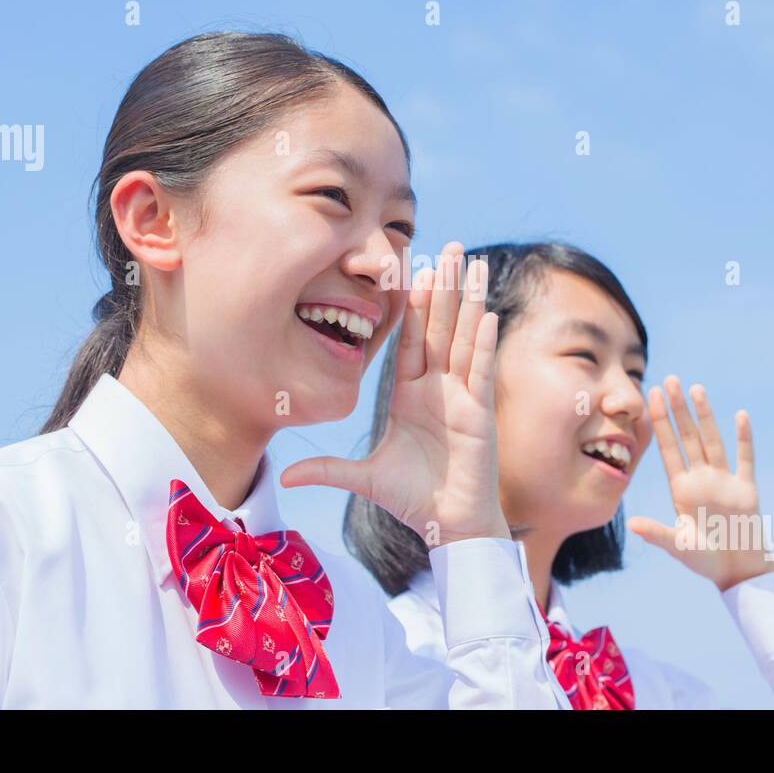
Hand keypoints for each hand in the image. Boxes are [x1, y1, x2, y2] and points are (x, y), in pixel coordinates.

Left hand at [281, 242, 508, 545]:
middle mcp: (437, 388)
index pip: (410, 339)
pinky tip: (487, 311)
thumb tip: (286, 476)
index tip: (411, 267)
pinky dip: (483, 342)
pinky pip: (479, 370)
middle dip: (443, 286)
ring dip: (468, 300)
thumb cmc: (412, 499)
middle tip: (448, 247)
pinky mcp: (479, 412)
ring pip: (463, 338)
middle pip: (439, 327)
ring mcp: (460, 397)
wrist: (446, 525)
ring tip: (472, 263)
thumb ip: (327, 469)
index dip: (411, 303)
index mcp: (410, 395)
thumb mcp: (362, 478)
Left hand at [627, 376, 773, 591]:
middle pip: (688, 436)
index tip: (651, 396)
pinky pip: (745, 459)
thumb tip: (632, 523)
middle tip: (669, 379)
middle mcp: (700, 478)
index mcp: (681, 488)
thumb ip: (657, 532)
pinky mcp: (746, 488)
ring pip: (713, 440)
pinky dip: (744, 438)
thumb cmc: (704, 561)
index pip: (668, 448)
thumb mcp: (678, 545)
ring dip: (706, 415)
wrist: (737, 572)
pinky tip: (741, 415)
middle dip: (678, 409)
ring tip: (696, 388)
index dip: (660, 422)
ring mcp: (724, 480)